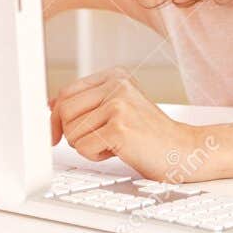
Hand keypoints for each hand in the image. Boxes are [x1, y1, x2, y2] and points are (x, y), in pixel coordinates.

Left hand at [50, 67, 201, 178]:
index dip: (55, 117)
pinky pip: (84, 148)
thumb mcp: (119, 109)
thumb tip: (48, 106)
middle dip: (72, 133)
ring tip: (112, 144)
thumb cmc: (150, 134)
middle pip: (64, 110)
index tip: (54, 134)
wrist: (184, 150)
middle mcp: (117, 85)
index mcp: (115, 76)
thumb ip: (87, 104)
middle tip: (95, 141)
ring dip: (86, 146)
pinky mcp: (120, 127)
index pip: (66, 92)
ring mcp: (119, 104)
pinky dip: (96, 156)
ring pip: (71, 131)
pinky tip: (119, 151)